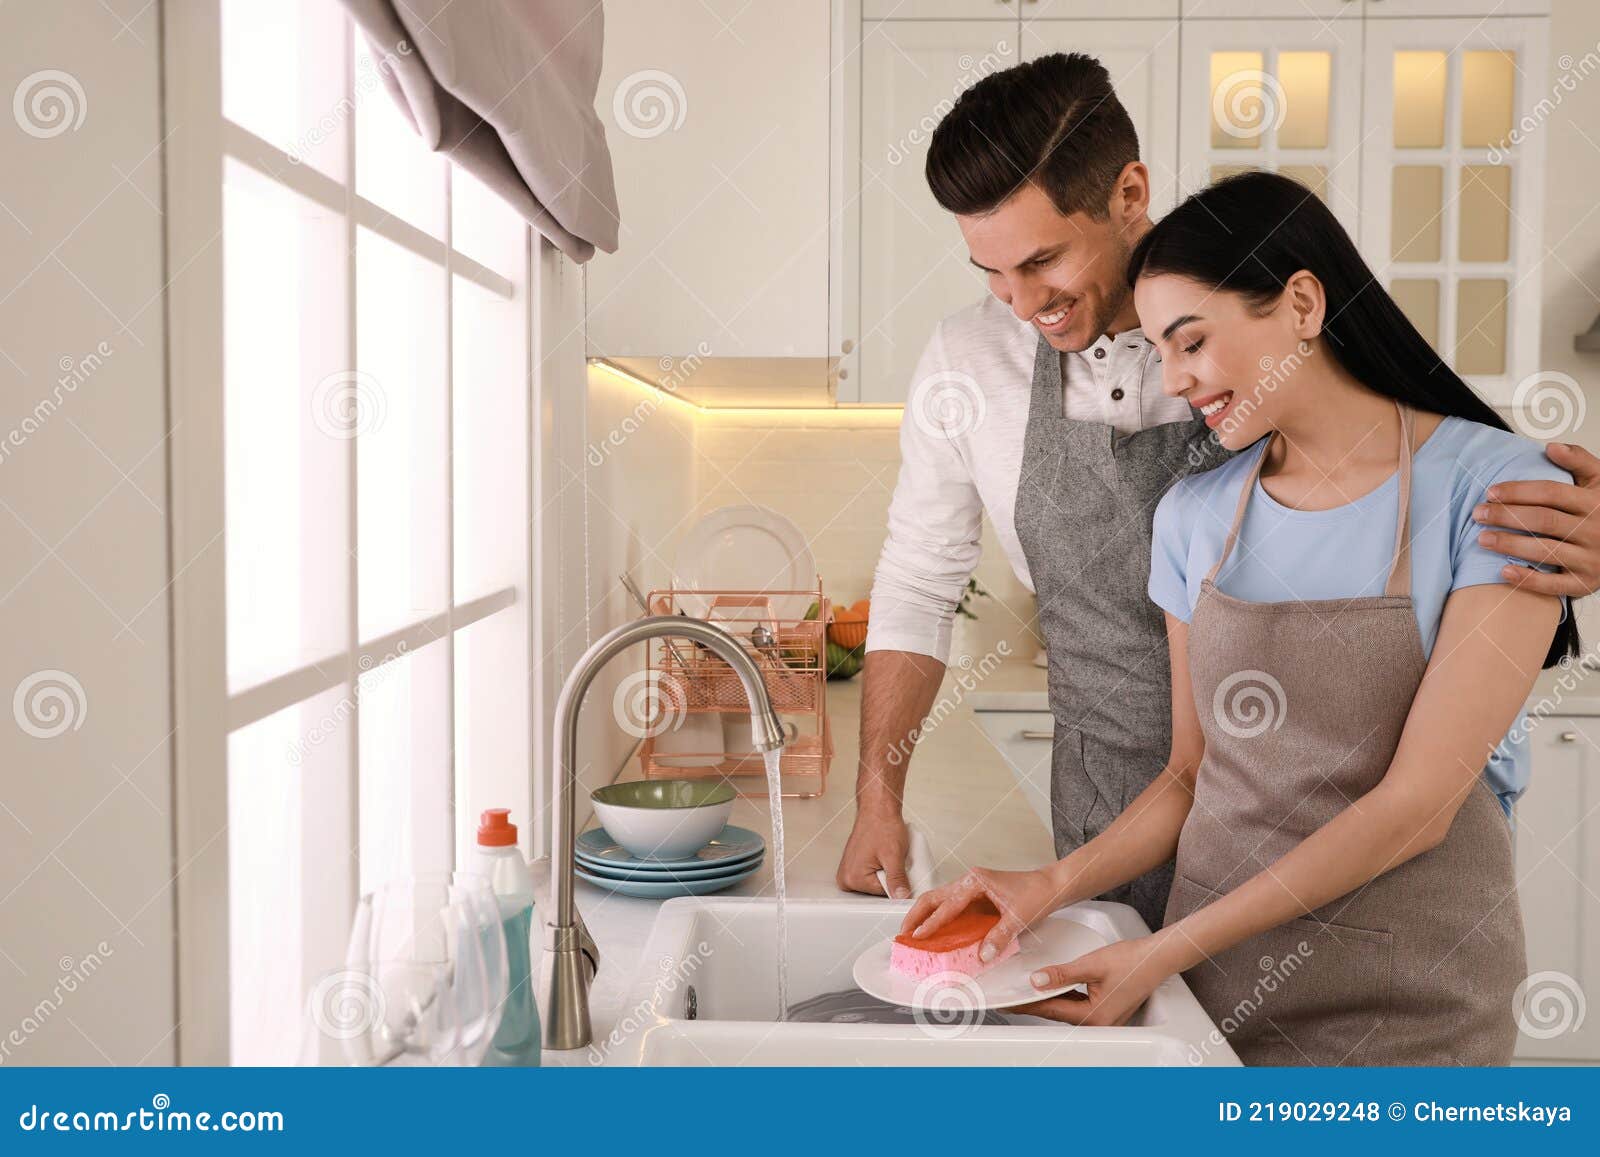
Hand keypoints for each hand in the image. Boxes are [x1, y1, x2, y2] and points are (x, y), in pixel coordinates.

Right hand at [836, 805, 909, 897]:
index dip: (896, 883)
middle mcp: (846, 878)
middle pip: (877, 891)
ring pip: (876, 883)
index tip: (899, 870)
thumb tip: (901, 897)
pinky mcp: (853, 866)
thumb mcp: (894, 855)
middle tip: (892, 859)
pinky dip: (880, 868)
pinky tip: (882, 856)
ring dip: (885, 872)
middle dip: (889, 877)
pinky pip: (871, 875)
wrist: (878, 810)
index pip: (882, 895)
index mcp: (853, 878)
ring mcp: (849, 872)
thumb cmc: (882, 825)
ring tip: (886, 855)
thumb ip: (897, 879)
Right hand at [897, 864, 1070, 964]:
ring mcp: (971, 888)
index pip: (947, 904)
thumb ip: (999, 936)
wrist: (1051, 885)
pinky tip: (935, 933)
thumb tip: (982, 953)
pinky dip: (939, 919)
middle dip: (916, 915)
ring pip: (939, 900)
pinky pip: (951, 908)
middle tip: (904, 933)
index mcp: (976, 881)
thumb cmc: (1037, 892)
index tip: (918, 935)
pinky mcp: (975, 897)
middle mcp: (970, 882)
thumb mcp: (1019, 917)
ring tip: (913, 934)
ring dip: (925, 916)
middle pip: (933, 897)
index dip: (931, 922)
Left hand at [1009, 934, 1178, 1025]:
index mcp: (1094, 1016)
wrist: (1156, 958)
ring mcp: (1105, 1019)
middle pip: (1058, 1012)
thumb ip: (1061, 974)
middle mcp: (1099, 1023)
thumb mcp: (1090, 965)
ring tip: (1028, 991)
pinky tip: (1055, 989)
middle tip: (1013, 996)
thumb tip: (1037, 981)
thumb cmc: (1132, 962)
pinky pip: (1079, 1006)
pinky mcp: (1107, 1011)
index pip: (1050, 1009)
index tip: (1009, 1002)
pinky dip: (1065, 997)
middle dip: (1035, 1003)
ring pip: (1068, 1009)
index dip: (1027, 1004)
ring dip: (1049, 1000)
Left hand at [1476, 442, 1599, 596]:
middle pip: (1544, 520)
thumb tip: (1551, 447)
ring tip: (1482, 538)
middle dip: (1506, 516)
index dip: (1519, 491)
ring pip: (1545, 550)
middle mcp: (1595, 530)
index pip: (1552, 493)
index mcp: (1596, 502)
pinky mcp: (1585, 582)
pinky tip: (1503, 571)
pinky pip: (1554, 585)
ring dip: (1510, 544)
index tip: (1491, 492)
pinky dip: (1528, 579)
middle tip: (1478, 513)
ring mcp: (1590, 559)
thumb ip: (1579, 460)